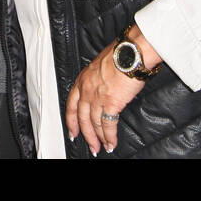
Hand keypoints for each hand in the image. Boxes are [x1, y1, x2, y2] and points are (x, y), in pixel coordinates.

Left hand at [66, 38, 146, 155]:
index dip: (71, 121)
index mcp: (82, 80)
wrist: (129, 53)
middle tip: (91, 146)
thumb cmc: (119, 55)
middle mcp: (87, 90)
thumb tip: (103, 90)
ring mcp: (97, 97)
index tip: (72, 132)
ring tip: (103, 147)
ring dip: (99, 138)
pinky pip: (108, 125)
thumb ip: (97, 80)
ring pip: (94, 124)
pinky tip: (112, 143)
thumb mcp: (100, 66)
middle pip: (82, 118)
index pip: (71, 105)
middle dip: (86, 135)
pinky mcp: (111, 103)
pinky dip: (110, 136)